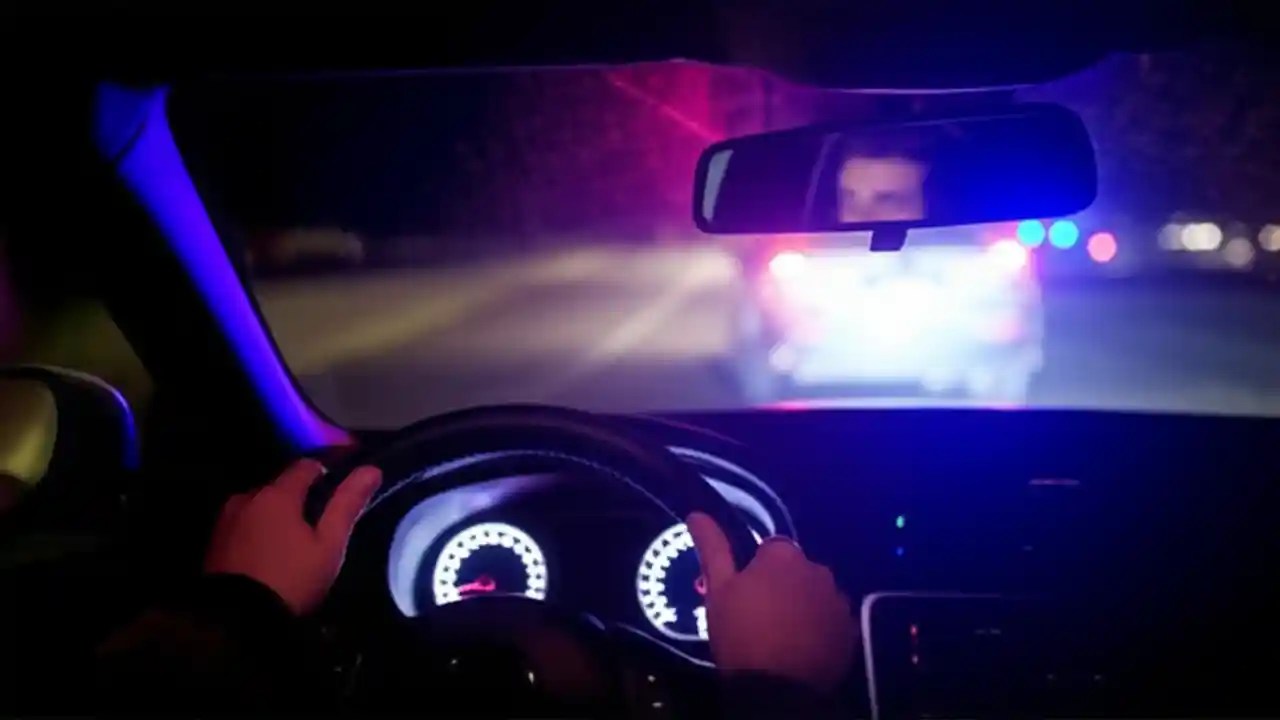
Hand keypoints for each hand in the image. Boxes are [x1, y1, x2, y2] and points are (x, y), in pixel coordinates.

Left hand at [204, 459, 380, 614]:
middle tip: (318, 529)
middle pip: (281, 487)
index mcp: (278, 494)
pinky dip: (258, 532)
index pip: (306, 467)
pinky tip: (269, 555)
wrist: (236, 620)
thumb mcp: (328, 545)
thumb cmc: (290, 579)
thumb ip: (347, 504)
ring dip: (276, 517)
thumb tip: (371, 469)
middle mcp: (248, 497)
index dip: (326, 474)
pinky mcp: (214, 541)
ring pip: (260, 506)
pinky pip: (244, 524)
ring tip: (293, 546)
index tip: (340, 492)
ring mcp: (226, 519)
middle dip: (300, 500)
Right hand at [687, 512, 855, 691]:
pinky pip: (832, 618)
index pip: (770, 549)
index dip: (755, 570)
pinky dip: (820, 626)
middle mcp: (818, 569)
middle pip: (796, 570)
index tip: (745, 593)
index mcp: (784, 555)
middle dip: (782, 584)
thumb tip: (698, 513)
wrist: (777, 690)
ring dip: (803, 603)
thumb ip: (713, 548)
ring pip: (815, 593)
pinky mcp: (849, 630)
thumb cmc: (742, 634)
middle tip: (761, 614)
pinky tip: (803, 645)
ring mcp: (838, 600)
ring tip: (783, 632)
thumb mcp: (718, 590)